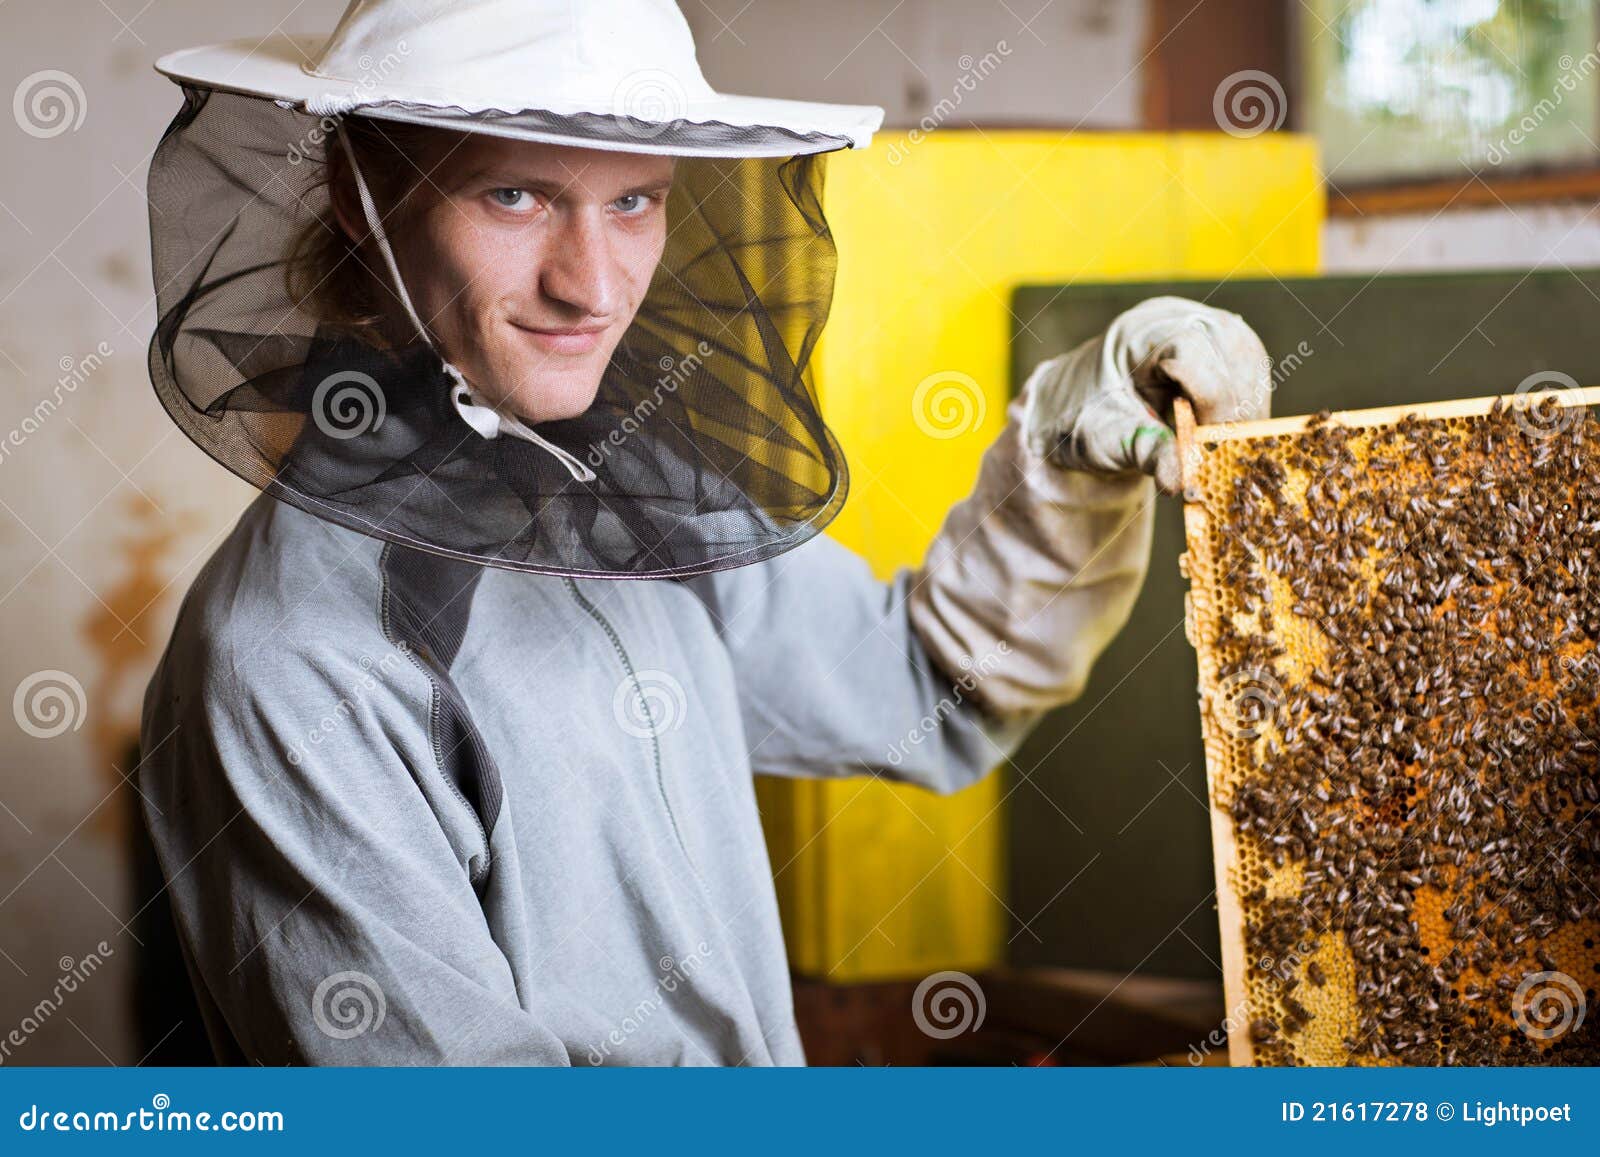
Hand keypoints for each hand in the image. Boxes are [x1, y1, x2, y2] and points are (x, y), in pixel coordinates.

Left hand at [1020, 295, 1270, 492]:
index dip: (1211, 395)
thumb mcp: (1105, 438)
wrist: (1074, 413)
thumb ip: (1145, 452)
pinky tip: (1234, 434)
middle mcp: (1173, 318)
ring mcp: (1198, 328)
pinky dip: (1248, 403)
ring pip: (1247, 357)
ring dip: (1248, 404)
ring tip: (1231, 446)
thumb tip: (1181, 479)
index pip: (1193, 348)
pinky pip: (1249, 369)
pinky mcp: (1215, 349)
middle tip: (1229, 450)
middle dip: (1235, 403)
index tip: (1211, 443)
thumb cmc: (1084, 419)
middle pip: (1230, 346)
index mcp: (1139, 331)